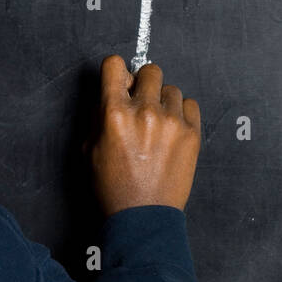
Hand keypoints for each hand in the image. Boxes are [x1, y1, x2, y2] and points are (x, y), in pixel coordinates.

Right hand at [89, 54, 200, 215]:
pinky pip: (190, 104)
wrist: (143, 216)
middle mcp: (145, 112)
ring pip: (171, 89)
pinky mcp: (192, 133)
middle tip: (141, 104)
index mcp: (114, 114)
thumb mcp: (89, 149)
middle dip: (143, 84)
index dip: (116, 71)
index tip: (120, 81)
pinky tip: (171, 130)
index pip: (115, 65)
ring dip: (163, 101)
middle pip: (150, 71)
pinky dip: (181, 113)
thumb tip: (110, 92)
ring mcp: (171, 121)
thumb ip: (98, 116)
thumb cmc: (113, 187)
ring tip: (157, 124)